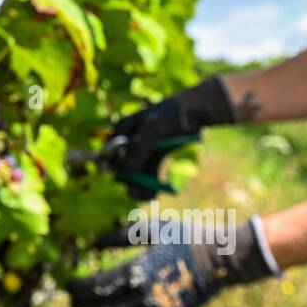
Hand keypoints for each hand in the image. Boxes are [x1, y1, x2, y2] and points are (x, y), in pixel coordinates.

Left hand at [68, 216, 280, 306]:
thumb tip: (91, 240)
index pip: (95, 287)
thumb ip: (118, 235)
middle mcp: (143, 297)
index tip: (66, 284)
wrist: (222, 260)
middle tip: (71, 301)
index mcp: (136, 273)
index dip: (77, 288)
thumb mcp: (150, 229)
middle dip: (83, 305)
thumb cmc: (185, 238)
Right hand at [105, 77, 237, 194]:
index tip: (126, 183)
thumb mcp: (154, 128)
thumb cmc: (172, 114)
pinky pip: (148, 172)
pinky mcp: (155, 154)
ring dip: (140, 185)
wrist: (196, 110)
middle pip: (123, 166)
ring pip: (137, 172)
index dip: (115, 169)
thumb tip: (126, 171)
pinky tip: (155, 192)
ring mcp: (143, 147)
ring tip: (149, 196)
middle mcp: (129, 139)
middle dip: (130, 181)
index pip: (111, 154)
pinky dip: (150, 182)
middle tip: (139, 194)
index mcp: (123, 129)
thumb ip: (139, 148)